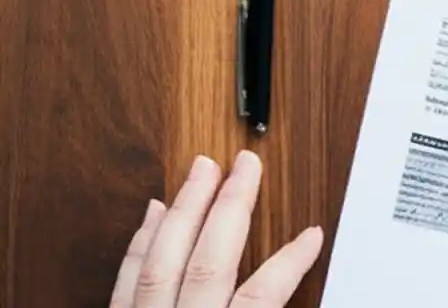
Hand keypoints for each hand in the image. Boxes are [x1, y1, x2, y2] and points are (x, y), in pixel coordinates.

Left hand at [110, 152, 323, 307]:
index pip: (261, 297)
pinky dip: (140, 243)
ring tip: (202, 170)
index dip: (290, 262)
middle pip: (208, 264)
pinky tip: (153, 214)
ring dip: (185, 210)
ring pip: (160, 263)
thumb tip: (294, 293)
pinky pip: (125, 280)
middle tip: (246, 165)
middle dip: (230, 207)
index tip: (310, 236)